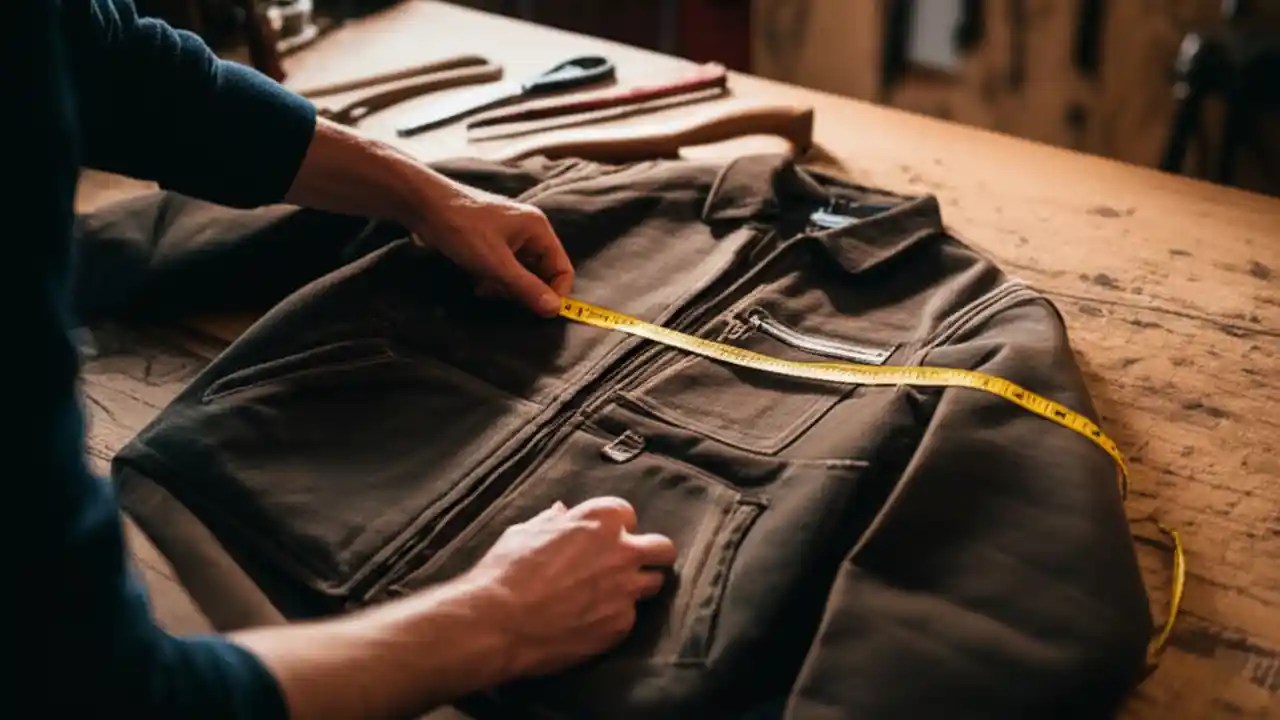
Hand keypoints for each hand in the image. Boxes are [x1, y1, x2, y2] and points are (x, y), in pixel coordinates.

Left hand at [411, 182, 572, 317]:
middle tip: (497, 292)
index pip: (563, 270)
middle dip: (521, 289)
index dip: (554, 294)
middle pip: (542, 273)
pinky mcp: (492, 240)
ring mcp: (510, 234)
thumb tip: (555, 310)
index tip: (534, 311)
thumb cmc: (461, 229)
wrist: (422, 205)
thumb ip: (526, 288)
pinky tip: (475, 279)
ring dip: (504, 286)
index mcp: (538, 229)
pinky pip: (504, 267)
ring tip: (482, 285)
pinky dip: (493, 278)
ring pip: (520, 273)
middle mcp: (529, 230)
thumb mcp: (495, 264)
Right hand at [463, 497, 677, 676]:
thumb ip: (553, 521)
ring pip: (654, 584)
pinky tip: (589, 622)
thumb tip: (561, 513)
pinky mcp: (621, 625)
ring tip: (610, 596)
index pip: (627, 515)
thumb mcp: (525, 532)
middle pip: (662, 549)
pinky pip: (630, 618)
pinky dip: (614, 618)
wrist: (497, 623)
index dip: (614, 527)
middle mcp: (623, 552)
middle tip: (628, 565)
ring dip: (637, 586)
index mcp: (601, 520)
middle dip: (650, 554)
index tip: (601, 539)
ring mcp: (626, 590)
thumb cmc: (506, 571)